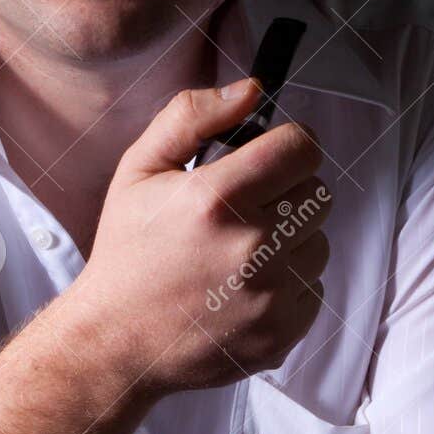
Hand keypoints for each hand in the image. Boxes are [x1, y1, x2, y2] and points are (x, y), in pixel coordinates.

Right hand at [67, 78, 330, 395]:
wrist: (115, 343)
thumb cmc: (128, 252)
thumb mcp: (139, 169)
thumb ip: (193, 116)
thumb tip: (251, 90)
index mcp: (218, 199)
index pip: (304, 148)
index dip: (290, 143)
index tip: (272, 153)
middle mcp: (252, 247)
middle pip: (317, 193)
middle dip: (287, 191)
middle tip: (244, 208)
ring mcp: (271, 296)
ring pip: (318, 241)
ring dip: (289, 240)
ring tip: (238, 253)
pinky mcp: (282, 333)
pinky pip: (313, 288)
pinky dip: (287, 285)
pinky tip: (243, 288)